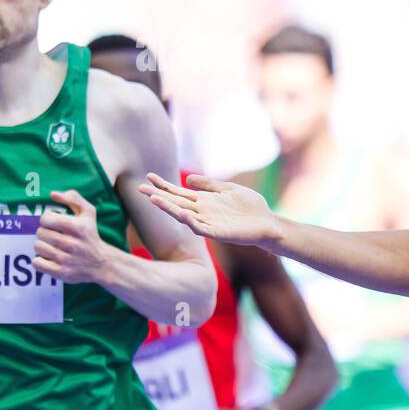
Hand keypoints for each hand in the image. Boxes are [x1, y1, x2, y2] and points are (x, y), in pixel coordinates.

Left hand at [32, 189, 111, 283]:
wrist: (102, 263)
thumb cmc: (91, 235)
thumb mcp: (89, 213)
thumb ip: (73, 198)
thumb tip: (53, 194)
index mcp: (77, 227)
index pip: (45, 219)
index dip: (48, 220)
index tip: (56, 225)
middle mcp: (71, 244)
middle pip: (40, 233)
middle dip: (46, 234)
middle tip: (57, 237)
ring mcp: (66, 259)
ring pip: (37, 247)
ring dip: (44, 246)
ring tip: (55, 248)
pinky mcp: (61, 272)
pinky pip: (37, 262)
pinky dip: (40, 260)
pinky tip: (51, 258)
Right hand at [140, 173, 280, 247]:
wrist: (268, 223)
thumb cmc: (250, 207)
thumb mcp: (228, 189)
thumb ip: (209, 184)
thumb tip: (188, 178)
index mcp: (204, 202)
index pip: (179, 193)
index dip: (164, 185)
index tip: (149, 176)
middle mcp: (202, 213)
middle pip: (176, 203)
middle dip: (159, 196)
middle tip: (140, 188)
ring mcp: (209, 223)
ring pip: (184, 216)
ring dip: (170, 209)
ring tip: (155, 200)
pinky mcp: (219, 233)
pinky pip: (202, 228)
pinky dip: (192, 222)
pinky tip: (183, 214)